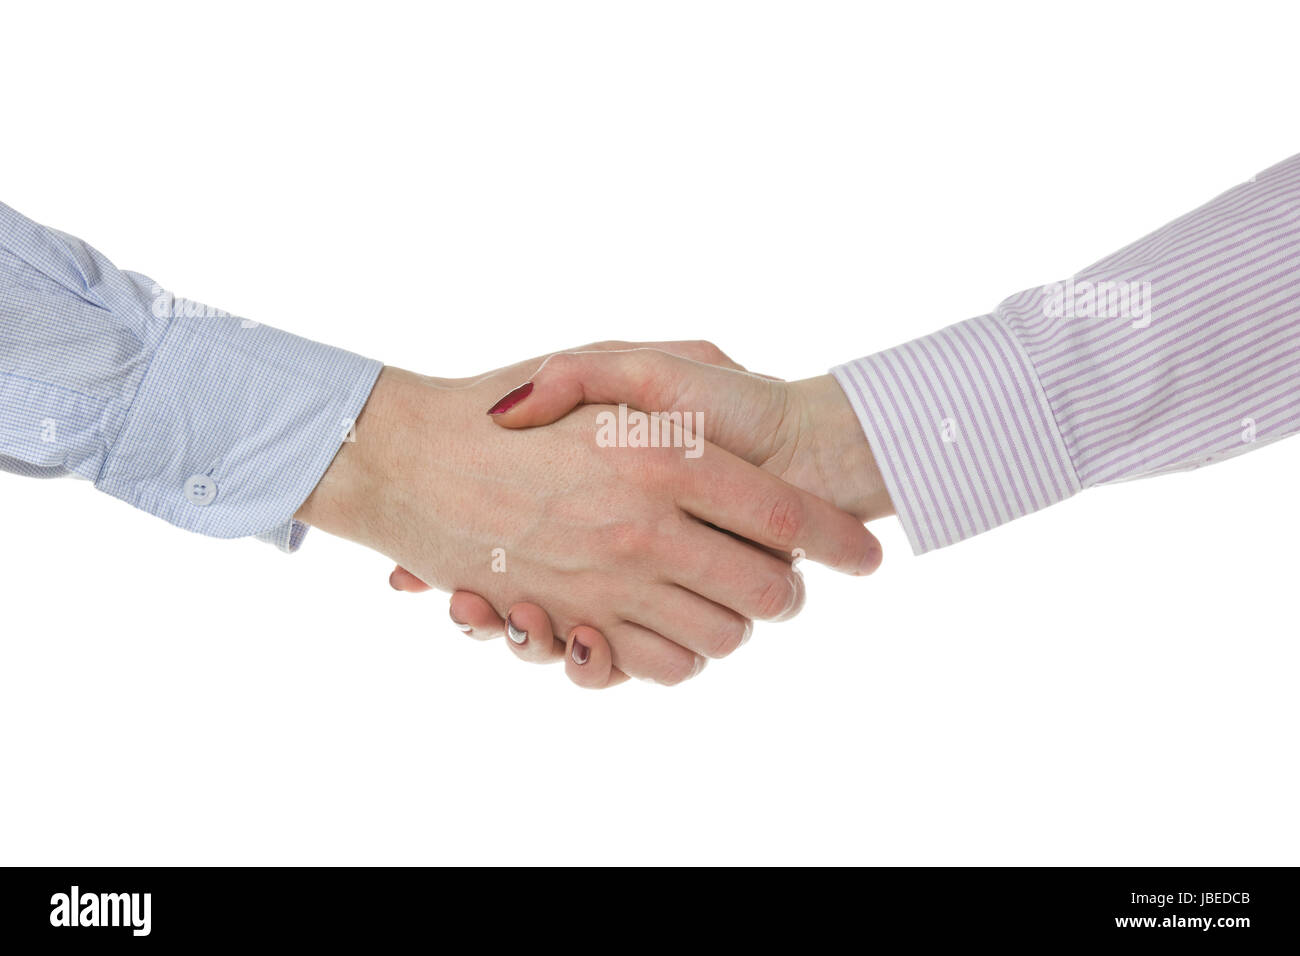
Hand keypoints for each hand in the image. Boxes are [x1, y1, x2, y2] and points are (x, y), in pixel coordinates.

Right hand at [299, 346, 881, 684]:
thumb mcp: (611, 357)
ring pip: (721, 639)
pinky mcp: (571, 622)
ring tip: (720, 598)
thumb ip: (688, 365)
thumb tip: (746, 396)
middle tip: (782, 578)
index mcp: (668, 457)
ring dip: (732, 624)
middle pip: (768, 593)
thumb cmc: (516, 397)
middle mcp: (646, 528)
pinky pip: (654, 667)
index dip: (839, 540)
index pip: (789, 515)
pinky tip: (665, 624)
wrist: (412, 451)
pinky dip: (673, 657)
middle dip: (787, 590)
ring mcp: (609, 582)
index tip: (868, 556)